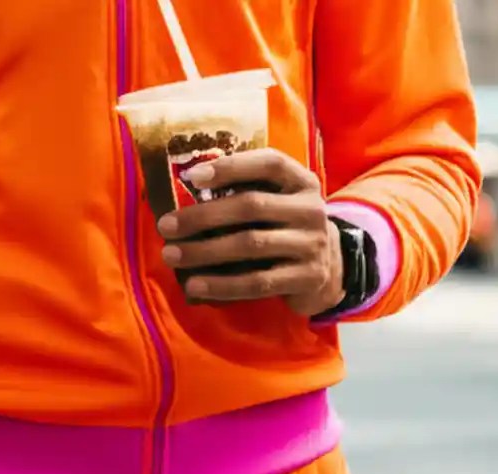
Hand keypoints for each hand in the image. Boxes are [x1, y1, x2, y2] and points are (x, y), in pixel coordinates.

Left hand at [156, 149, 344, 315]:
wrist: (332, 266)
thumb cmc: (287, 226)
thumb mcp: (279, 200)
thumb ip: (247, 190)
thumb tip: (186, 187)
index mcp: (302, 182)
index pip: (270, 163)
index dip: (231, 166)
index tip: (191, 177)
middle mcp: (312, 210)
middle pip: (252, 205)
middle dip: (203, 216)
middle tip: (165, 226)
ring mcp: (312, 245)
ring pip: (251, 244)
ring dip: (205, 251)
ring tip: (172, 255)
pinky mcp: (307, 278)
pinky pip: (258, 282)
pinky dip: (223, 284)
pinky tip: (195, 285)